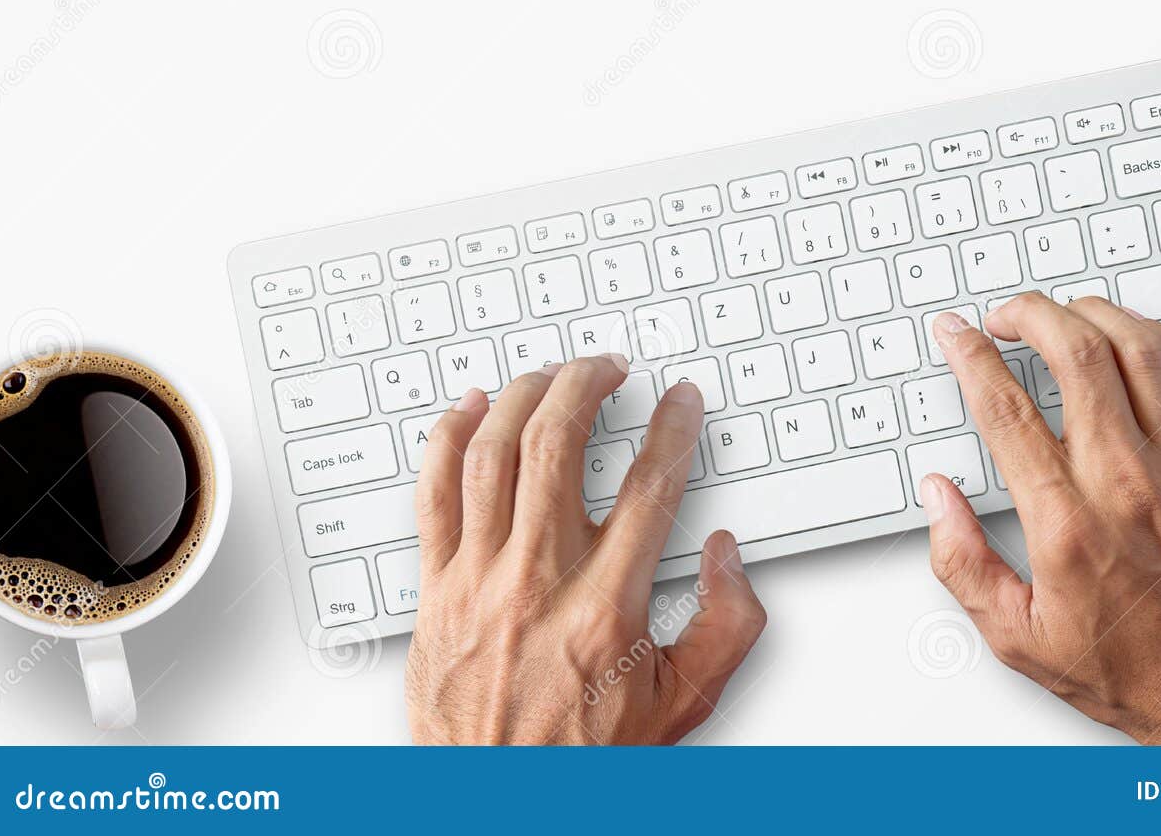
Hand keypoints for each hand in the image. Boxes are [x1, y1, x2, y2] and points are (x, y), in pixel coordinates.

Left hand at [404, 358, 766, 744]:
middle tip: (609, 369)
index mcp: (604, 606)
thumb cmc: (582, 758)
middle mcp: (538, 580)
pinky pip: (432, 493)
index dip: (672, 429)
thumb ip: (727, 626)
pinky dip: (449, 438)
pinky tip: (471, 409)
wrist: (497, 802)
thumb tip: (727, 558)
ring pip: (492, 452)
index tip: (680, 402)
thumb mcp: (682, 702)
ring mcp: (477, 579)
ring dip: (525, 397)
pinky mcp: (434, 588)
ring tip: (552, 376)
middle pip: (558, 444)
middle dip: (588, 384)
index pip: (649, 487)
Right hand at [926, 295, 1160, 745]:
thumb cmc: (1134, 673)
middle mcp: (1126, 483)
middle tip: (1006, 315)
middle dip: (1030, 313)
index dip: (971, 357)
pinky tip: (1133, 339)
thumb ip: (962, 562)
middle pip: (1075, 353)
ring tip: (1064, 315)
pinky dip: (1158, 340)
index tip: (957, 335)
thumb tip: (937, 497)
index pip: (1006, 409)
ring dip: (1092, 313)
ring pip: (1138, 348)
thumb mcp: (1017, 638)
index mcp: (1067, 522)